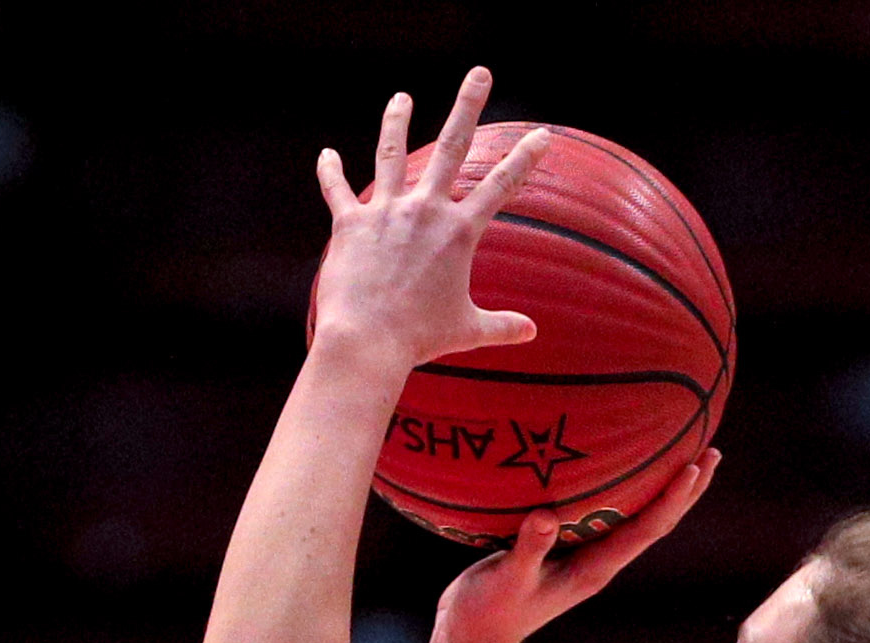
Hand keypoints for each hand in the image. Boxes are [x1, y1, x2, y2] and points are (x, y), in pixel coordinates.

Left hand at [312, 70, 550, 373]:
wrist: (368, 343)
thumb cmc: (418, 340)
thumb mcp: (466, 331)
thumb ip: (500, 326)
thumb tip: (531, 334)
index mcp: (458, 232)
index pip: (502, 186)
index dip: (525, 159)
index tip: (543, 135)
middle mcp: (424, 210)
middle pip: (452, 146)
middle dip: (469, 106)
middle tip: (480, 72)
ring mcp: (386, 212)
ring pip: (392, 153)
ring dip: (396, 121)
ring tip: (400, 97)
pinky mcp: (350, 224)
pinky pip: (336, 191)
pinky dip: (330, 172)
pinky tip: (326, 155)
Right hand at [434, 451, 719, 642]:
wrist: (473, 636)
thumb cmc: (487, 612)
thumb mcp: (505, 582)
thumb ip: (526, 551)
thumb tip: (546, 517)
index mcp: (594, 568)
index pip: (646, 529)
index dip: (673, 498)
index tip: (695, 466)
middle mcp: (599, 560)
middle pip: (656, 522)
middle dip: (686, 490)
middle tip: (713, 451)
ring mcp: (586, 555)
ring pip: (638, 517)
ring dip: (665, 488)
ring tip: (688, 450)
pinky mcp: (567, 548)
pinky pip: (608, 513)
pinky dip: (625, 488)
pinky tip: (622, 463)